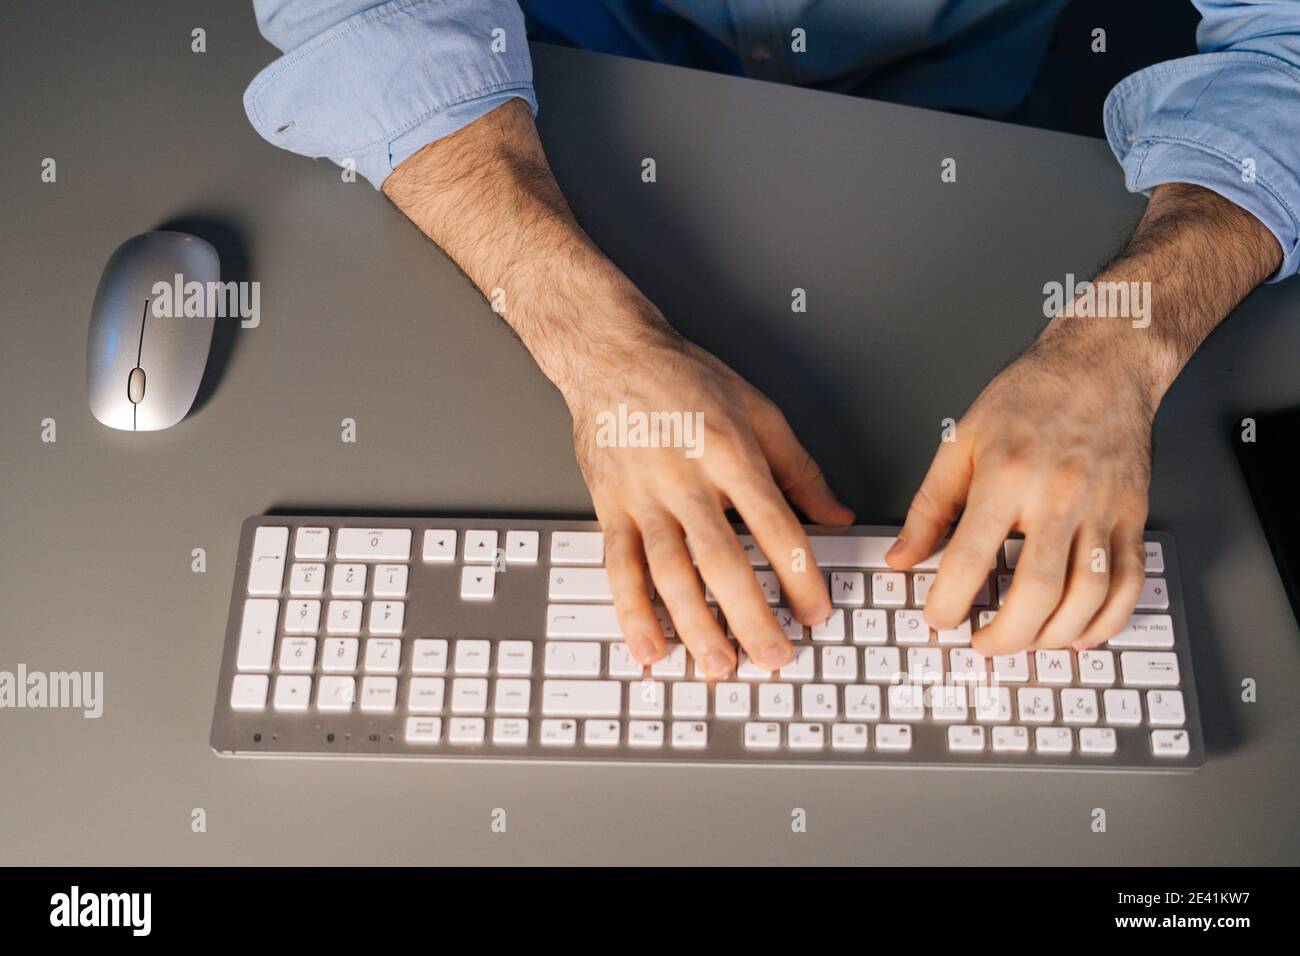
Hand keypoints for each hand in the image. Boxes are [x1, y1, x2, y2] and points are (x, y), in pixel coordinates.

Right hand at [564, 320, 853, 675]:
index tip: (815, 611)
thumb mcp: (758, 410)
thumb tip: (837, 515)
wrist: (612, 354)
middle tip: (773, 657)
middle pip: (721, 559)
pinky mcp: (609, 507)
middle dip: (750, 615)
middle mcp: (686, 478)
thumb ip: (799, 469)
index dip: (797, 574)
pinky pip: (618, 567)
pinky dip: (631, 611)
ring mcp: (643, 496)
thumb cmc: (686, 378)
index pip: (773, 525)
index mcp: (730, 452)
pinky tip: (649, 645)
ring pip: (669, 571)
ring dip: (693, 624)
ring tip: (718, 664)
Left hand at [886, 181, 1281, 654]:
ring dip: (1054, 635)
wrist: (1102, 364)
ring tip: (1025, 642)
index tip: (938, 620)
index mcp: (1005, 475)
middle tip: (982, 645)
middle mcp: (1057, 496)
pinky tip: (1078, 634)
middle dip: (1006, 634)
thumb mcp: (960, 442)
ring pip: (1088, 595)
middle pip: (1037, 589)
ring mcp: (1101, 509)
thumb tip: (901, 558)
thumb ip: (929, 507)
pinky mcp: (1132, 517)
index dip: (949, 601)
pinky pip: (1129, 583)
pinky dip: (1106, 621)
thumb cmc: (1028, 398)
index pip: (971, 557)